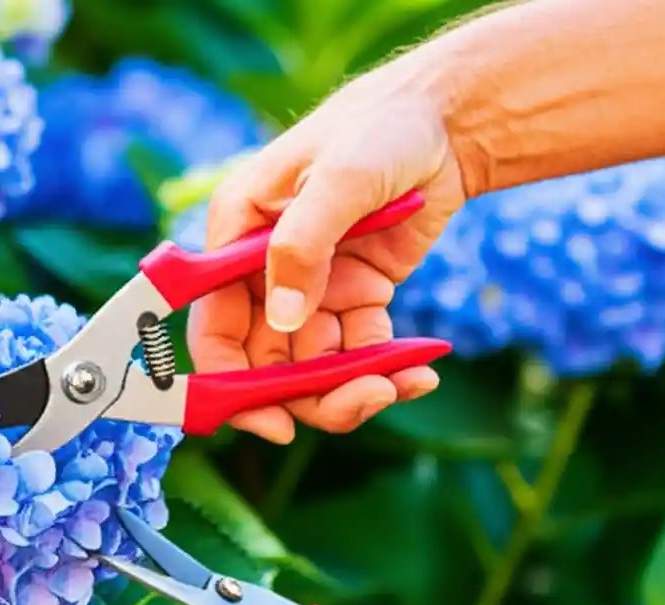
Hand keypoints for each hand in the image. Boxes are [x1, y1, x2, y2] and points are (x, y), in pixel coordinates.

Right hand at [187, 53, 466, 443]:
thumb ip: (301, 247)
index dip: (231, 383)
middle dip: (310, 393)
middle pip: (267, 362)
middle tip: (364, 399)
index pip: (215, 328)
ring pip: (314, 367)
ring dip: (353, 386)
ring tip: (400, 384)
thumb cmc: (381, 128)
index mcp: (236, 235)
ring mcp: (312, 287)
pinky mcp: (355, 296)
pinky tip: (418, 372)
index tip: (273, 421)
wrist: (450, 123)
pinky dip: (386, 369)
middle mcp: (264, 269)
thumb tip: (283, 320)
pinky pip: (359, 351)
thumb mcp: (338, 179)